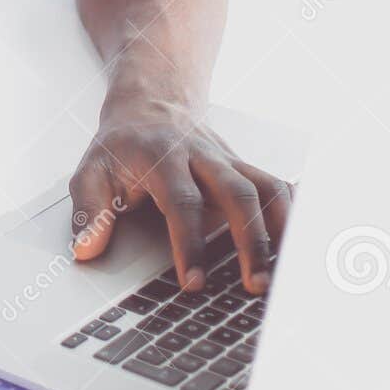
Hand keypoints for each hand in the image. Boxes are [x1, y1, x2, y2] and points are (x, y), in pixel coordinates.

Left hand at [68, 96, 292, 292]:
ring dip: (282, 232)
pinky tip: (303, 248)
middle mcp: (202, 157)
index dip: (190, 243)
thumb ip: (88, 209)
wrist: (149, 104)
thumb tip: (86, 250)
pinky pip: (279, 189)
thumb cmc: (121, 146)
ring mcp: (229, 162)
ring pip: (268, 190)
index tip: (194, 282)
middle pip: (239, 193)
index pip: (182, 202)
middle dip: (252, 241)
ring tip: (286, 276)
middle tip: (255, 286)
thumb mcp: (90, 170)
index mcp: (162, 157)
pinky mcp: (245, 169)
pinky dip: (295, 216)